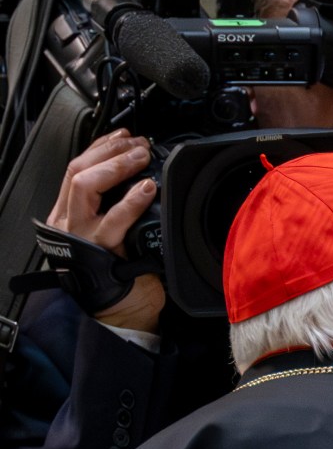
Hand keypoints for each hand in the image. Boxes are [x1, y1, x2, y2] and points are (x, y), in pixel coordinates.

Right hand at [47, 129, 164, 331]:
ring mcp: (82, 235)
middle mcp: (69, 221)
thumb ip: (119, 203)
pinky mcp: (101, 251)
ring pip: (85, 186)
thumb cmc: (122, 272)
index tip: (123, 136)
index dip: (101, 146)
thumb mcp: (115, 228)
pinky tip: (147, 188)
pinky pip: (114, 220)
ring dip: (116, 166)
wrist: (123, 312)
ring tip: (141, 158)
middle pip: (77, 170)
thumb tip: (142, 172)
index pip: (78, 167)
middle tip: (137, 145)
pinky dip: (131, 201)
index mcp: (69, 213)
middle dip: (108, 151)